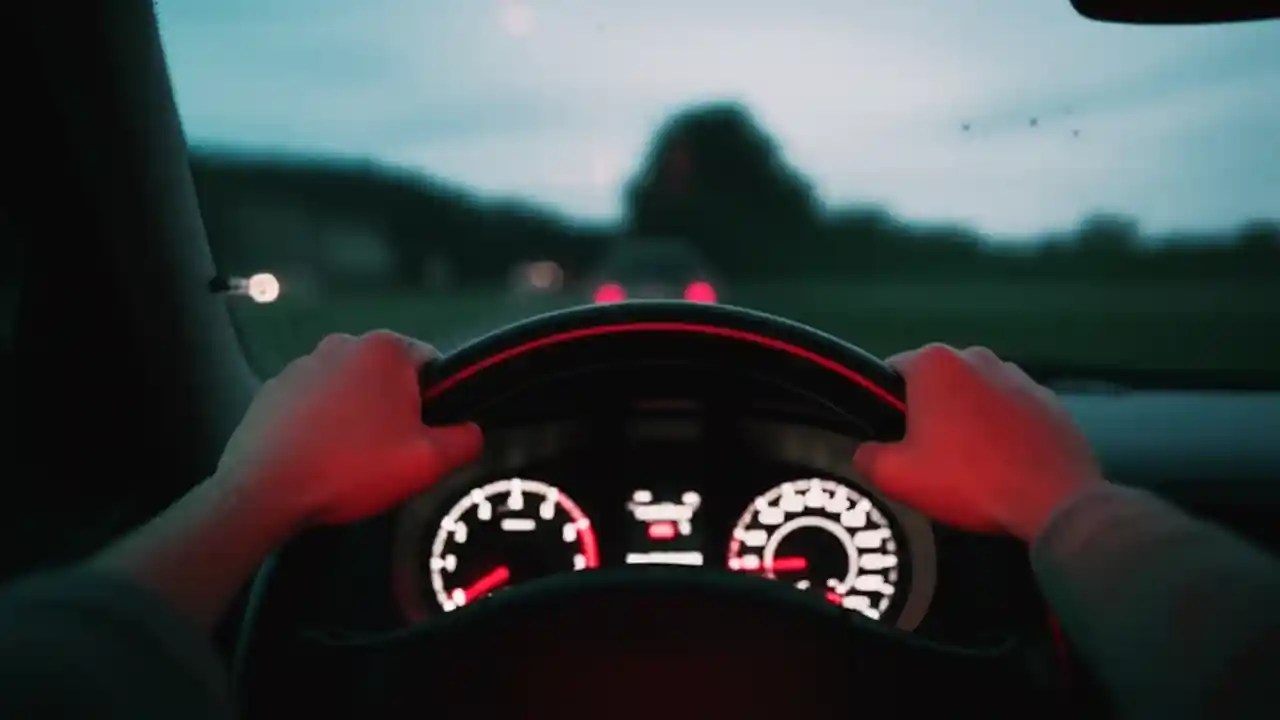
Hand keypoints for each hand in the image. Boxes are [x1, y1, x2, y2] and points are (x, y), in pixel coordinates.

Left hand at [215, 330, 482, 528]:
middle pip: (390, 378)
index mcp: (386, 348)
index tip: (425, 439)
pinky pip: (314, 404)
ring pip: (350, 390)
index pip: (434, 367)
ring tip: (350, 461)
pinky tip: (318, 458)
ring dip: (357, 417)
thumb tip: (472, 430)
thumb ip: (465, 440)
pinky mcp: (272, 389)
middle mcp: (343, 343)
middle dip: (395, 410)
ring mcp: (301, 364)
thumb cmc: (352, 467)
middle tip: (390, 455)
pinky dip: (322, 424)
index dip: (438, 405)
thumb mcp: (427, 462)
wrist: (263, 491)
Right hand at [854, 344, 1101, 540]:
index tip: (892, 439)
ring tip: (970, 461)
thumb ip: (868, 457)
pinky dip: (1001, 427)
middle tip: (928, 454)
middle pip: (935, 382)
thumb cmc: (969, 479)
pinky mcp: (1048, 398)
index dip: (885, 406)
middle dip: (928, 410)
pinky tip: (1003, 462)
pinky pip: (1010, 408)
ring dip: (966, 417)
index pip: (890, 372)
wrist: (1054, 500)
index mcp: (935, 363)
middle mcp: (976, 355)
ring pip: (974, 393)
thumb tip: (866, 451)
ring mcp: (1018, 374)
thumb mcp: (899, 477)